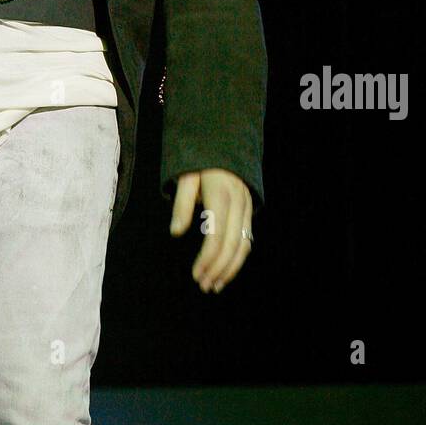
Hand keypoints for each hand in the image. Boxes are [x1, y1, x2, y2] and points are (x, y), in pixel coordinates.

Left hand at [170, 168, 252, 293]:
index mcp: (221, 194)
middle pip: (232, 245)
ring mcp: (247, 205)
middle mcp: (238, 202)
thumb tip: (176, 233)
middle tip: (204, 286)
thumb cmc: (200, 158)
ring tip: (215, 284)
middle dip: (219, 269)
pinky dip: (238, 257)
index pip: (216, 236)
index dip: (207, 259)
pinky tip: (226, 268)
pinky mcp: (249, 208)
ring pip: (244, 245)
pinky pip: (247, 238)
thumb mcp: (185, 175)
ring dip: (231, 268)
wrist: (225, 138)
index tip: (196, 274)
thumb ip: (182, 204)